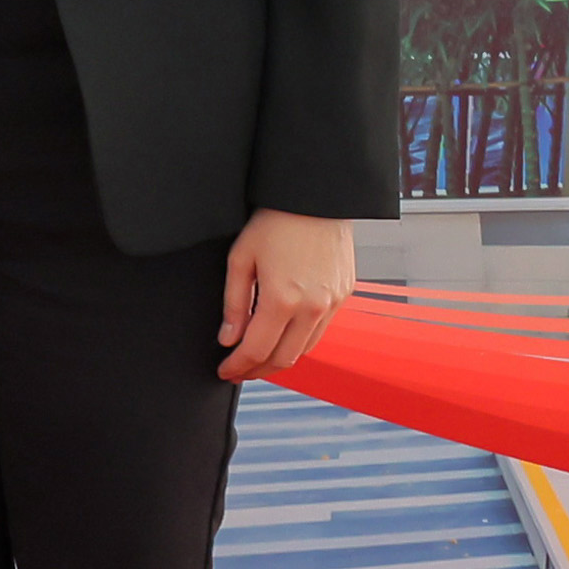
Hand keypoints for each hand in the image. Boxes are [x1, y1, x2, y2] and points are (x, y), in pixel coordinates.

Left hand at [216, 208, 354, 379]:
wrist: (317, 197)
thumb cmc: (275, 221)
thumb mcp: (241, 259)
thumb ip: (235, 304)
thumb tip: (228, 338)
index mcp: (282, 300)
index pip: (256, 350)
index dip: (237, 366)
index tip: (224, 370)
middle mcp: (312, 307)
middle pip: (282, 359)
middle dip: (257, 370)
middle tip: (238, 370)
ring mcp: (332, 303)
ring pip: (304, 350)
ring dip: (280, 359)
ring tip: (258, 356)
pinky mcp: (344, 295)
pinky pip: (320, 331)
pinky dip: (300, 341)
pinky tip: (283, 335)